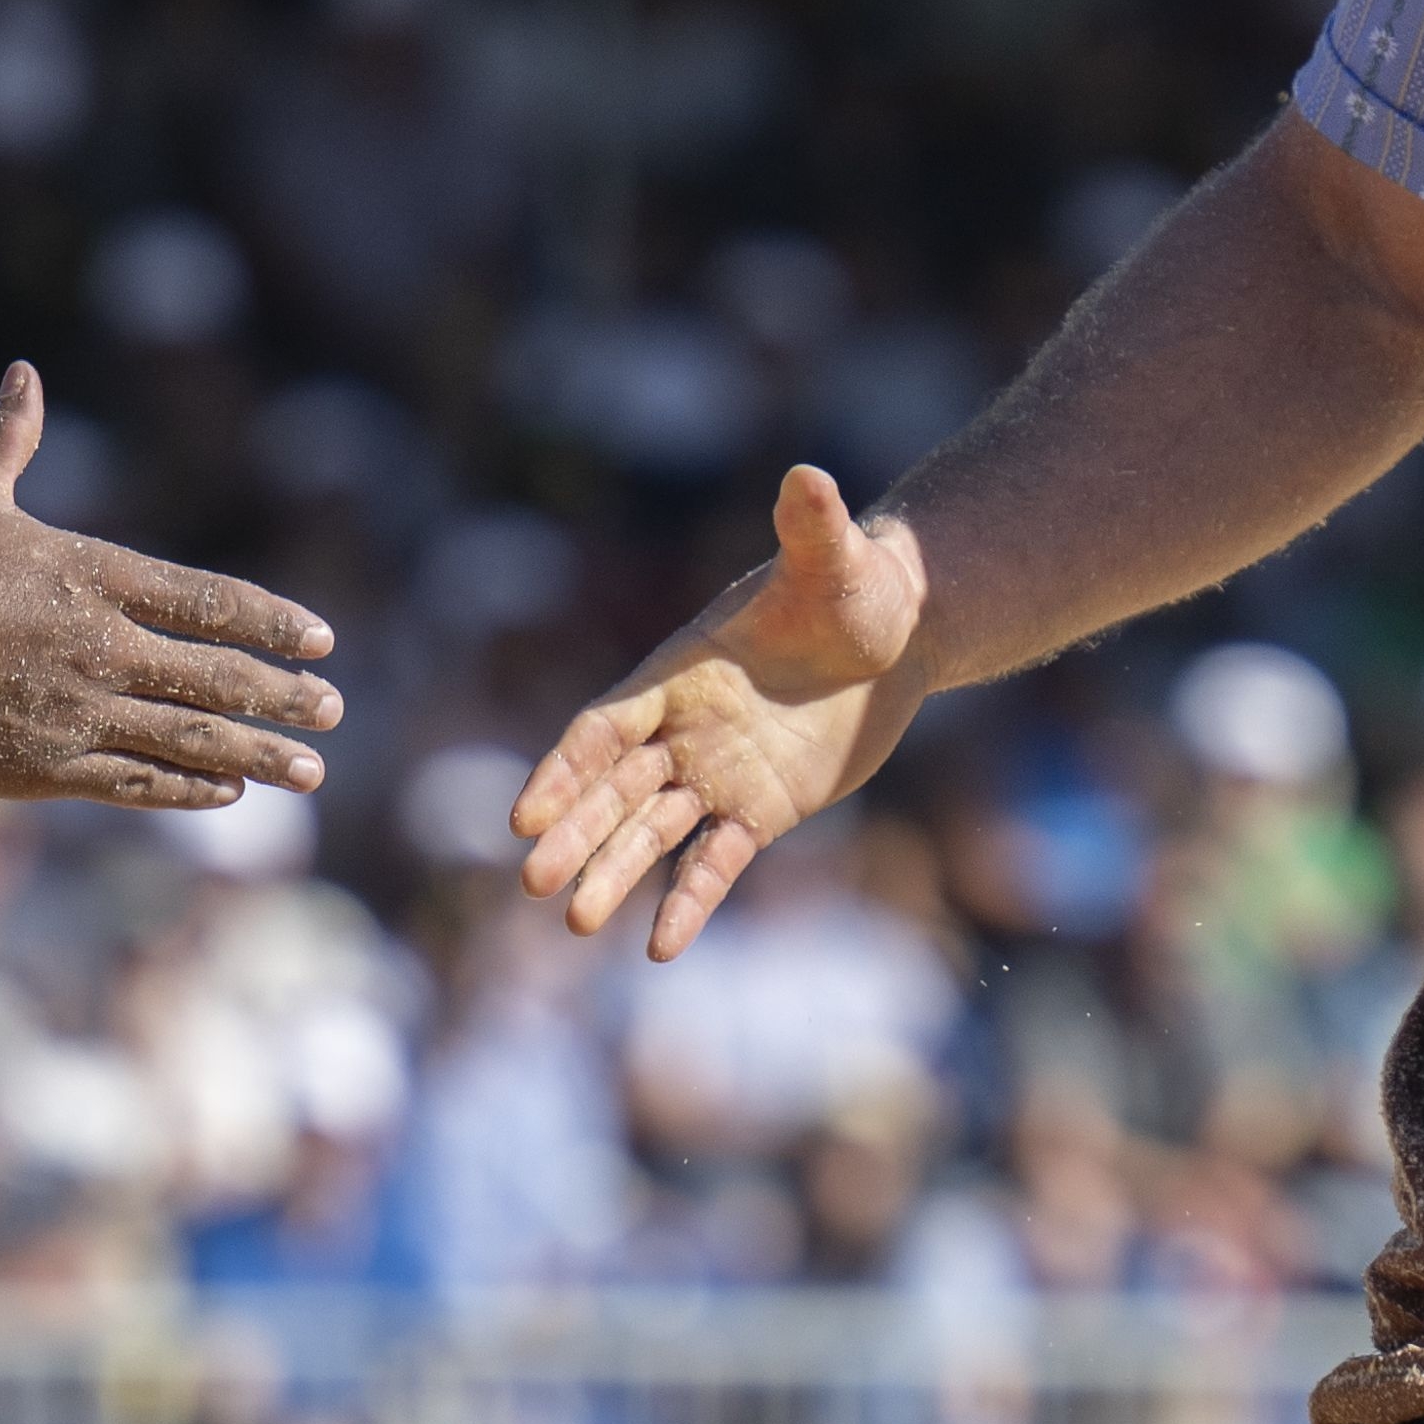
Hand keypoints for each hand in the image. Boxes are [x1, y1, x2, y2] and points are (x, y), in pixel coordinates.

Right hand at [0, 365, 339, 808]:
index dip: (271, 621)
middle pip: (217, 676)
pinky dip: (188, 788)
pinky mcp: (46, 767)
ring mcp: (78, 711)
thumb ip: (8, 439)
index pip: (208, 599)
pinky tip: (228, 792)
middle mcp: (100, 647)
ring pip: (191, 737)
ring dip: (259, 753)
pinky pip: (137, 781)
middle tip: (334, 708)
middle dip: (284, 694)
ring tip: (311, 771)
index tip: (321, 639)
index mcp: (92, 577)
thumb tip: (23, 371)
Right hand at [513, 464, 930, 960]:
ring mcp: (718, 772)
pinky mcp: (761, 809)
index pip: (605, 727)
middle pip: (613, 789)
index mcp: (678, 669)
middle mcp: (684, 727)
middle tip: (534, 883)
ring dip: (615, 872)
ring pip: (652, 831)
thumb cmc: (855, 585)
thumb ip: (812, 526)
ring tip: (577, 922)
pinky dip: (689, 900)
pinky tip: (660, 946)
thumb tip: (808, 476)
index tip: (527, 816)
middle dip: (575, 833)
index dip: (565, 770)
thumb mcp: (835, 557)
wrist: (895, 633)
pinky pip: (715, 861)